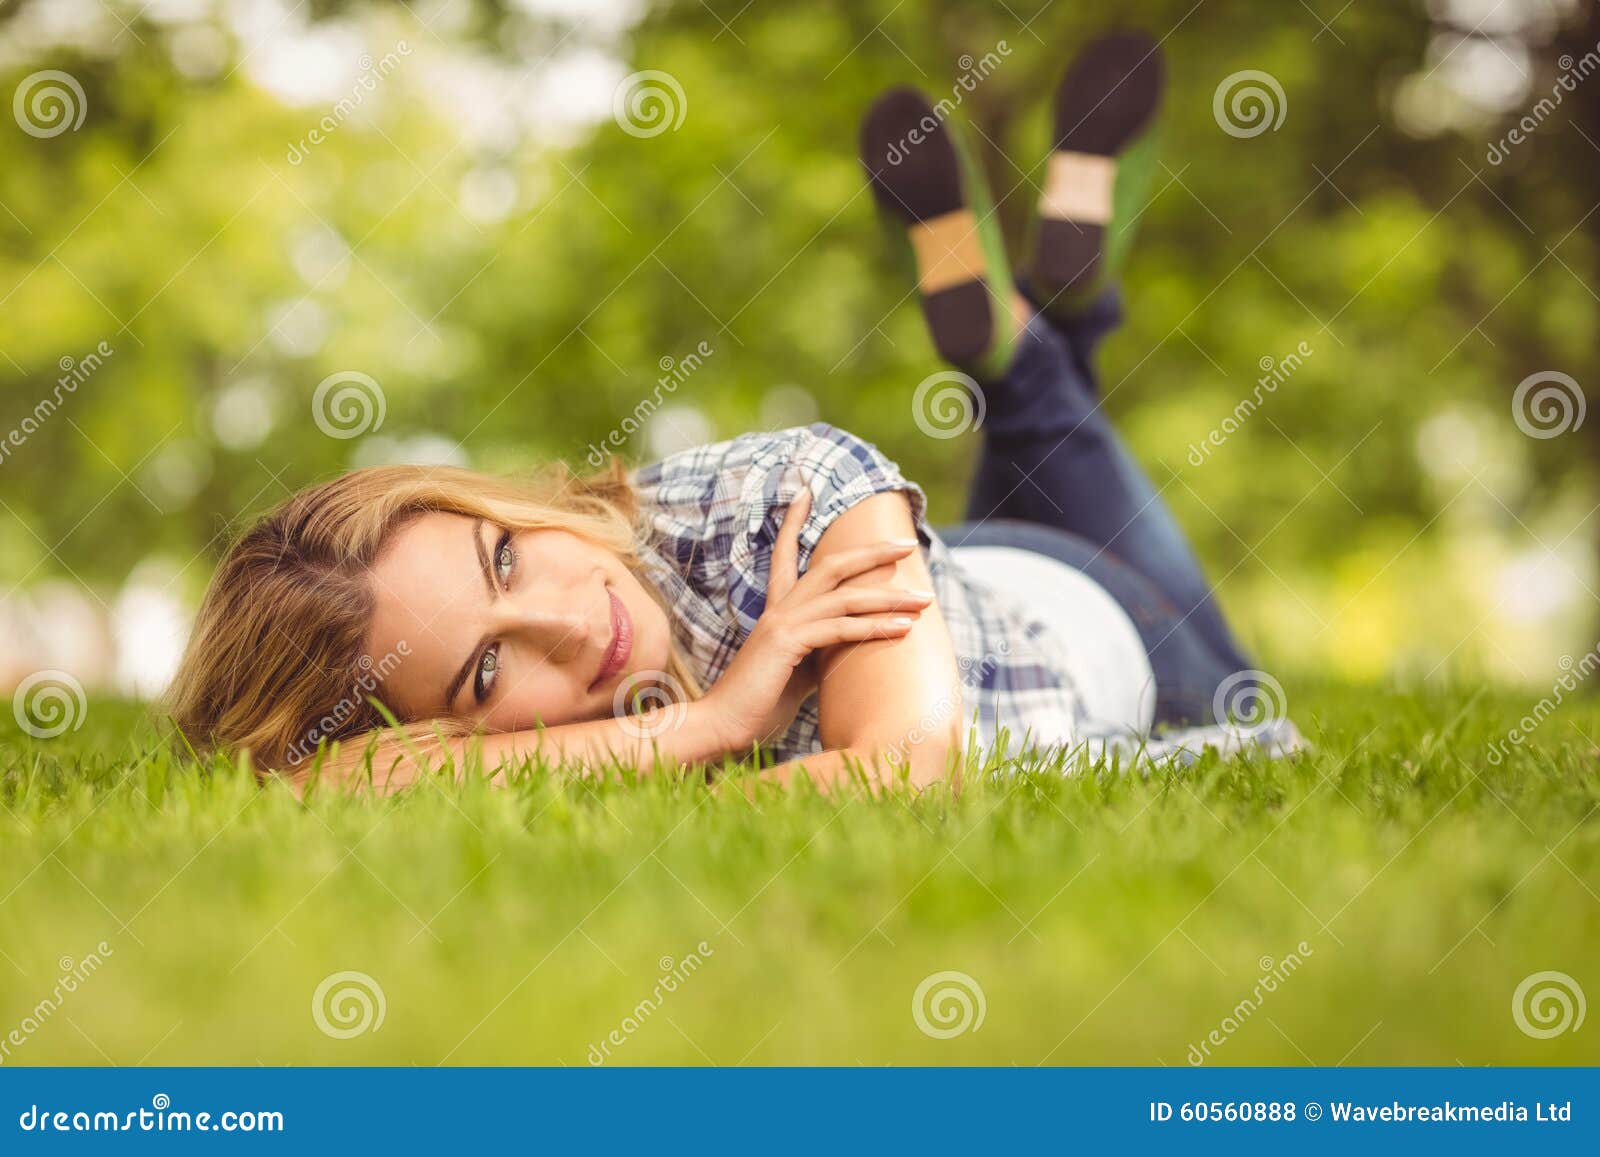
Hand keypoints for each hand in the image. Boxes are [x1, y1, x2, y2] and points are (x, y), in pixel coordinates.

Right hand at [700, 488, 933, 751]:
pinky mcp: (788, 643)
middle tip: (907, 544)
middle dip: (872, 553)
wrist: (722, 725)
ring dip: (889, 596)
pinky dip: (874, 627)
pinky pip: (840, 629)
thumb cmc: (759, 703)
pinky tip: (903, 628)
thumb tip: (850, 644)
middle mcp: (780, 609)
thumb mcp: (797, 670)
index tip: (804, 492)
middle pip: (831, 566)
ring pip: (845, 597)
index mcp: (778, 611)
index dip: (793, 523)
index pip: (785, 556)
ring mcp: (782, 623)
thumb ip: (820, 650)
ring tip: (924, 599)